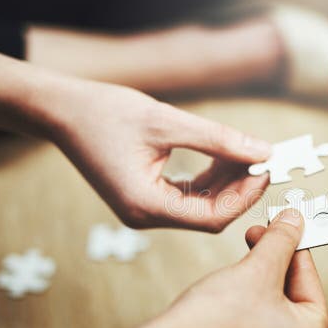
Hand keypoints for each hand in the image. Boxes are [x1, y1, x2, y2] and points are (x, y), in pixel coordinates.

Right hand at [45, 79, 270, 230]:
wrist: (61, 110)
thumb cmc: (105, 111)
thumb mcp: (168, 121)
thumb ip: (218, 139)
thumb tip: (264, 152)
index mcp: (145, 206)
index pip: (213, 217)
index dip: (245, 196)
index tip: (266, 168)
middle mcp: (145, 216)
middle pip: (210, 215)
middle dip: (240, 188)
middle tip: (264, 158)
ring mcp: (144, 209)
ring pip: (202, 206)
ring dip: (227, 182)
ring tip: (246, 152)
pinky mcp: (145, 197)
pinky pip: (188, 195)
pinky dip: (210, 178)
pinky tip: (224, 154)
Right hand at [98, 209, 327, 327]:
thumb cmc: (217, 320)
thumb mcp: (258, 268)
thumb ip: (282, 241)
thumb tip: (294, 221)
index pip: (309, 279)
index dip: (292, 245)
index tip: (281, 224)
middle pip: (290, 296)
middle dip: (272, 264)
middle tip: (256, 235)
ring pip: (269, 311)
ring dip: (256, 283)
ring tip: (238, 263)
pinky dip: (242, 308)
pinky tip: (225, 292)